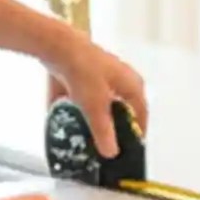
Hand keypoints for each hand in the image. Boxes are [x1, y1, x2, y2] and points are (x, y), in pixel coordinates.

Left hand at [44, 30, 147, 157]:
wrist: (58, 46)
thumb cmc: (85, 74)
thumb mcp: (95, 108)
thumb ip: (103, 132)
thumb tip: (111, 153)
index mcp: (133, 85)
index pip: (141, 113)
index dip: (138, 131)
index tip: (132, 147)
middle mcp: (122, 77)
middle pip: (122, 107)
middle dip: (114, 124)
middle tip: (107, 141)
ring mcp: (102, 72)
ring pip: (102, 99)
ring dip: (95, 114)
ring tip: (86, 132)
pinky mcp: (82, 69)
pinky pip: (82, 92)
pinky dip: (76, 104)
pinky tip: (65, 117)